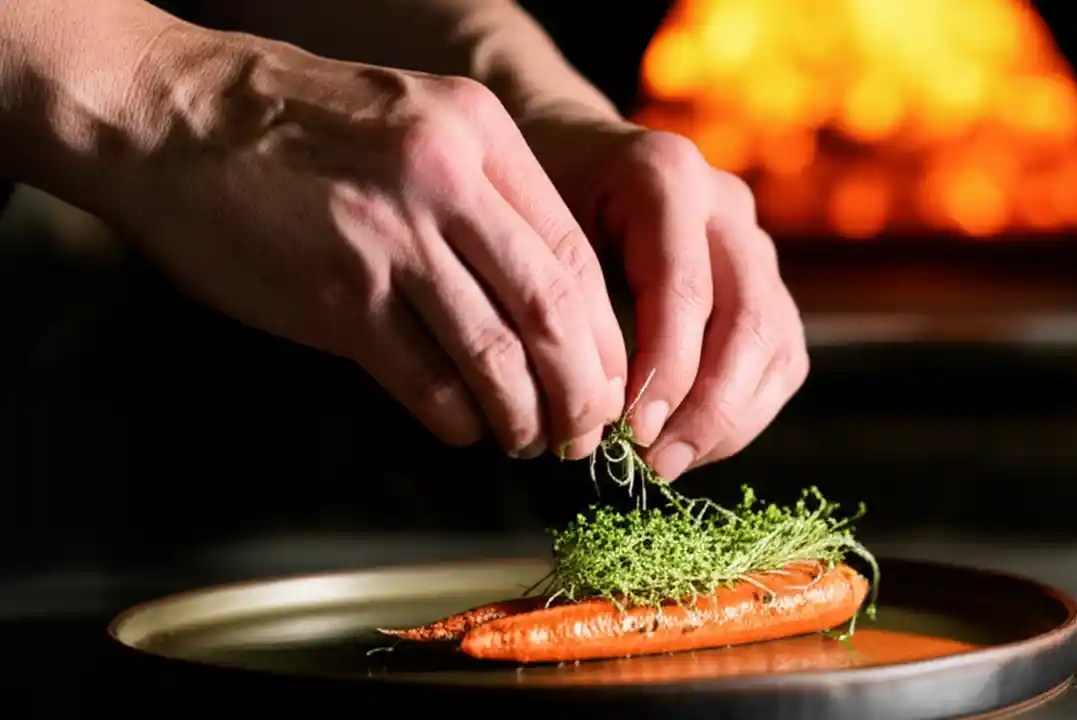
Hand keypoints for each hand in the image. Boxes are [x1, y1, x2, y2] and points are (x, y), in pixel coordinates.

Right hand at [95, 28, 626, 458]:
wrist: (172, 115)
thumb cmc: (293, 126)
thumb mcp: (412, 123)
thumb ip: (479, 196)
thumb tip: (537, 301)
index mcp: (478, 132)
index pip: (574, 252)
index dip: (603, 332)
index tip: (608, 378)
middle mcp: (445, 179)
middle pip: (552, 309)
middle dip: (583, 388)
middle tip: (585, 431)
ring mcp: (390, 238)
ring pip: (495, 353)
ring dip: (525, 415)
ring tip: (531, 440)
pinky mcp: (336, 294)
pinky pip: (424, 376)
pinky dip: (457, 416)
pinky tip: (465, 427)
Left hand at [522, 113, 809, 480]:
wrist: (566, 154)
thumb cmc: (533, 201)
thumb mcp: (529, 233)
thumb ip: (567, 306)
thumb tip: (589, 412)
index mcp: (666, 177)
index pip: (685, 291)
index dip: (665, 373)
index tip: (630, 434)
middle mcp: (725, 203)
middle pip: (750, 320)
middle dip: (708, 408)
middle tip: (655, 463)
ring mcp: (753, 241)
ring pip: (776, 344)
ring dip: (731, 418)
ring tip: (669, 462)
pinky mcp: (765, 281)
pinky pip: (780, 357)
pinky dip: (744, 410)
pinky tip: (690, 441)